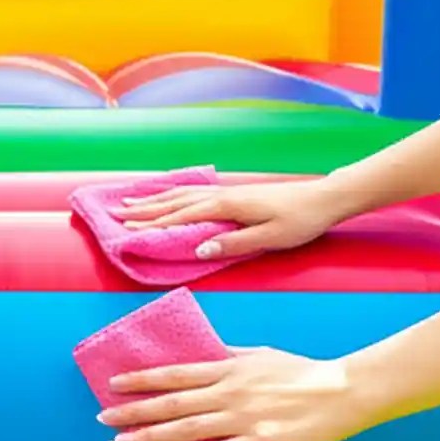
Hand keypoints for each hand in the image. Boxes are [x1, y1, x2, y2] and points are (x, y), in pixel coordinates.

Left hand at [97, 347, 383, 440]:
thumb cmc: (301, 372)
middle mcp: (228, 391)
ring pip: (186, 428)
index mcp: (228, 368)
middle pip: (171, 402)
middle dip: (133, 410)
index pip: (174, 374)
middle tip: (104, 418)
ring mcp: (242, 418)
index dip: (141, 379)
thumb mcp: (260, 354)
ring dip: (150, 437)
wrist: (341, 391)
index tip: (113, 384)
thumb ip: (229, 356)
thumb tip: (201, 353)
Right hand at [110, 178, 357, 258]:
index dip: (153, 224)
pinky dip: (174, 193)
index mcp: (227, 207)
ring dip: (154, 199)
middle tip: (115, 213)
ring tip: (130, 200)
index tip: (125, 229)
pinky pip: (194, 191)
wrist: (324, 198)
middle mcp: (223, 195)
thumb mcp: (269, 238)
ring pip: (182, 194)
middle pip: (175, 201)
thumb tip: (198, 249)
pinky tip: (168, 194)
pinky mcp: (235, 193)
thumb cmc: (300, 221)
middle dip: (144, 209)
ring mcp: (228, 192)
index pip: (182, 216)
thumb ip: (233, 244)